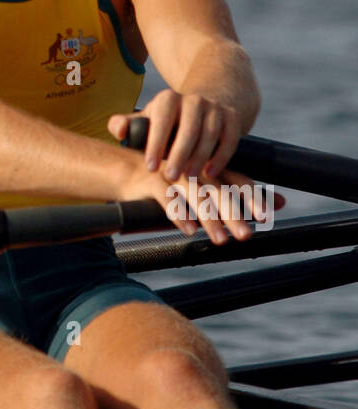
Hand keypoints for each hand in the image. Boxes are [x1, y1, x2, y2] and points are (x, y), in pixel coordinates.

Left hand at [109, 89, 242, 183]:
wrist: (202, 107)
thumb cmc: (167, 121)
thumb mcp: (146, 120)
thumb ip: (127, 125)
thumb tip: (118, 130)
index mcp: (168, 99)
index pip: (162, 119)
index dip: (156, 143)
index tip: (149, 167)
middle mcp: (194, 100)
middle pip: (189, 129)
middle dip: (179, 155)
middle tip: (170, 176)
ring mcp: (215, 108)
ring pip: (210, 134)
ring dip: (199, 158)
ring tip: (189, 178)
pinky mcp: (232, 117)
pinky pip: (230, 139)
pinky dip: (221, 157)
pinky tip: (210, 173)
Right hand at [116, 150, 282, 244]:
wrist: (125, 171)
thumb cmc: (173, 184)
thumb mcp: (204, 190)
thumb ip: (238, 196)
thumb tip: (283, 203)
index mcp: (209, 168)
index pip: (237, 180)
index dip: (253, 196)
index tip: (268, 216)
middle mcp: (194, 168)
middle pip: (218, 190)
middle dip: (233, 214)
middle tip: (246, 236)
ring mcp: (172, 173)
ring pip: (195, 195)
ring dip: (208, 219)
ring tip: (220, 240)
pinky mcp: (151, 182)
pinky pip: (166, 198)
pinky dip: (177, 214)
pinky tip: (187, 230)